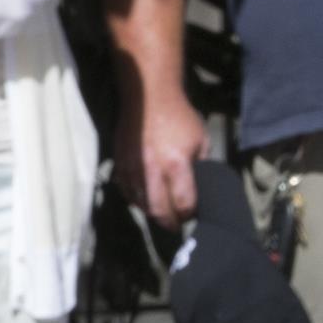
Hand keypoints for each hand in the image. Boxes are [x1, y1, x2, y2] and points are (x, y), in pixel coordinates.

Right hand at [117, 89, 211, 228]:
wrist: (148, 96)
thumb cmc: (179, 117)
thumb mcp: (201, 140)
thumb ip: (202, 166)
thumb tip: (202, 190)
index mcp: (177, 163)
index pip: (184, 203)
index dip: (190, 213)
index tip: (192, 214)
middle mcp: (153, 170)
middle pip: (160, 210)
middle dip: (170, 223)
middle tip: (176, 225)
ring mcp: (133, 168)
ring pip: (141, 205)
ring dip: (153, 213)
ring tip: (163, 214)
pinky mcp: (120, 164)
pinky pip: (126, 192)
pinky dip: (137, 201)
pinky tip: (146, 200)